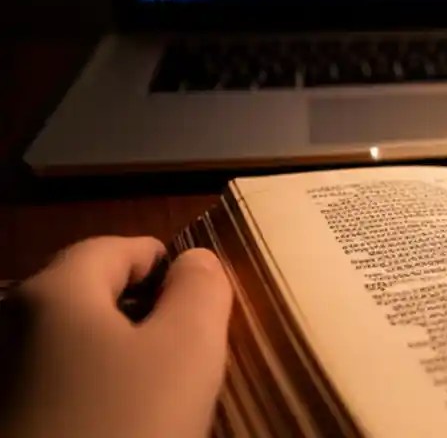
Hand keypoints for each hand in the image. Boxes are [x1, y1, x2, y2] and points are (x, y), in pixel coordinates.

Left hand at [0, 237, 231, 437]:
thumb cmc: (125, 425)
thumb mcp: (188, 352)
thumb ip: (201, 290)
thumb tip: (194, 262)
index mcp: (53, 290)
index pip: (119, 248)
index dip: (169, 267)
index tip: (204, 307)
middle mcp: (9, 322)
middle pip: (88, 296)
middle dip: (141, 317)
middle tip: (186, 358)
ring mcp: (0, 376)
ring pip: (68, 347)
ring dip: (111, 362)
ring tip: (151, 402)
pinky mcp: (5, 416)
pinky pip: (50, 387)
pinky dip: (84, 396)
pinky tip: (112, 425)